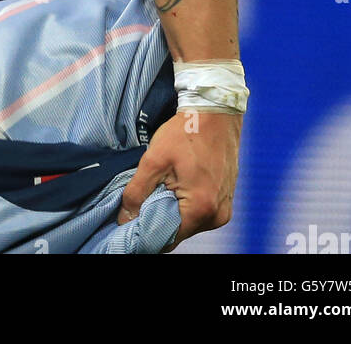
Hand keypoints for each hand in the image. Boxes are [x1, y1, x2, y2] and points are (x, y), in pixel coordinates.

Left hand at [117, 109, 240, 247]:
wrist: (215, 112)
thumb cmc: (186, 132)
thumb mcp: (154, 159)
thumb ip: (137, 192)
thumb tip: (124, 218)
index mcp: (201, 208)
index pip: (168, 238)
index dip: (147, 231)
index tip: (131, 221)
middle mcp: (217, 215)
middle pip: (179, 232)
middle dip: (159, 220)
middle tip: (144, 199)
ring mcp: (224, 208)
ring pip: (189, 223)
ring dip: (173, 211)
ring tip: (162, 187)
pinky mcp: (226, 199)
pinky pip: (201, 213)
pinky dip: (186, 204)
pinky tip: (176, 185)